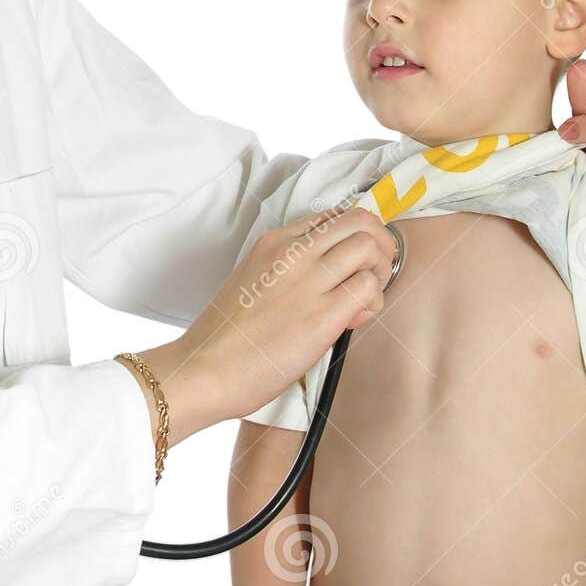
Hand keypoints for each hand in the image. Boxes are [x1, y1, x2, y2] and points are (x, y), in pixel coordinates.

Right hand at [167, 204, 398, 428]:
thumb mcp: (253, 282)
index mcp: (274, 242)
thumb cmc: (224, 337)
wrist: (203, 369)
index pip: (333, 216)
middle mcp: (292, 252)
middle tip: (373, 274)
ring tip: (367, 298)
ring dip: (381, 269)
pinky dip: (374, 301)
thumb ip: (292, 273)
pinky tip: (356, 319)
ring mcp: (307, 281)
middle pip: (360, 220)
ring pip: (369, 245)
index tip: (353, 263)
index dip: (355, 236)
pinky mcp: (321, 315)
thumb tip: (335, 284)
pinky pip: (367, 287)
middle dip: (380, 244)